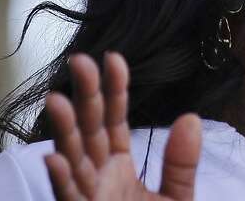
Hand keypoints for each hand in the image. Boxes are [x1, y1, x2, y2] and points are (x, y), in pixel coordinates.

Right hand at [43, 52, 200, 200]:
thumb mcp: (175, 197)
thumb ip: (180, 163)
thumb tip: (190, 118)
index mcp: (118, 167)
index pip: (114, 120)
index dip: (113, 89)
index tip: (113, 58)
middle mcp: (98, 176)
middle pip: (89, 129)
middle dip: (85, 96)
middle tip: (80, 60)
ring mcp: (87, 196)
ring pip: (73, 158)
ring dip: (64, 129)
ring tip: (56, 99)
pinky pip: (69, 197)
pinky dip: (61, 179)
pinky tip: (54, 158)